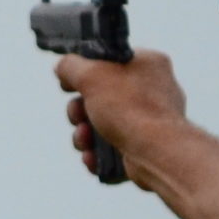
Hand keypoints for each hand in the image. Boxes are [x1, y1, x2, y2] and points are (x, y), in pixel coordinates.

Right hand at [55, 48, 188, 185]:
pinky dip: (98, 154)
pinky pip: (113, 149)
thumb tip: (63, 68)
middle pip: (101, 96)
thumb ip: (71, 66)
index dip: (84, 72)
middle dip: (79, 111)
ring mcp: (150, 122)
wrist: (156, 152)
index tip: (69, 85)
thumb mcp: (91, 75)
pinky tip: (92, 157)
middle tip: (78, 116)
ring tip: (84, 140)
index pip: (109, 61)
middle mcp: (154, 90)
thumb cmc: (129, 107)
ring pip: (104, 126)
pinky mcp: (145, 149)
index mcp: (149, 63)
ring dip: (84, 135)